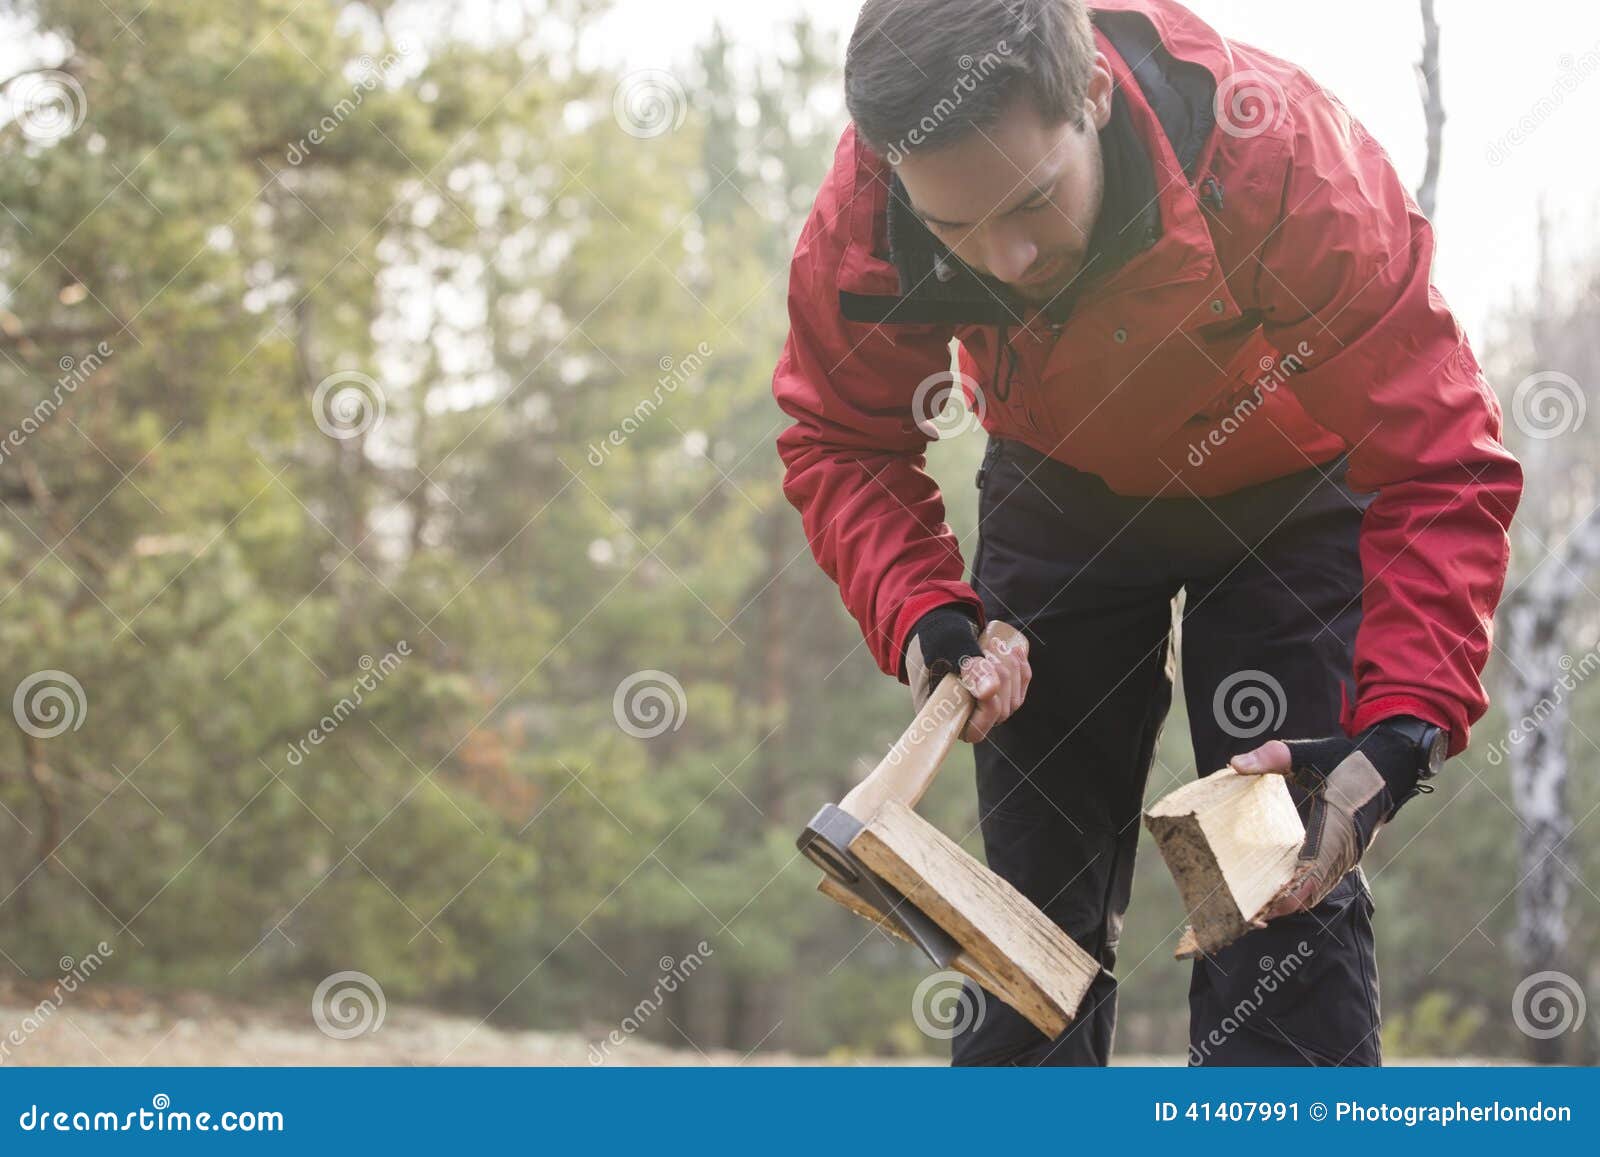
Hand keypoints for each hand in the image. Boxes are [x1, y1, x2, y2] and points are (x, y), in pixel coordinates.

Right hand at [903, 608, 1030, 743]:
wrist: (940, 632)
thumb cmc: (936, 642)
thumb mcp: (947, 650)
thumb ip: (966, 668)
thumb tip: (990, 692)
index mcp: (945, 718)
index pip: (976, 730)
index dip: (988, 705)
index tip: (986, 671)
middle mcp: (968, 720)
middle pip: (999, 712)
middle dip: (1000, 676)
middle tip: (988, 648)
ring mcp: (986, 710)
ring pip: (1013, 701)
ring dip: (1011, 669)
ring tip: (995, 644)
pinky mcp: (999, 696)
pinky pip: (1019, 689)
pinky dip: (1021, 669)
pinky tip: (1015, 651)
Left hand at [1229, 723, 1423, 917]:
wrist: (1388, 766)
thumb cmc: (1348, 760)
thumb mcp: (1310, 753)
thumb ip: (1273, 757)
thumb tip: (1235, 764)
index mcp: (1336, 828)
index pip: (1313, 874)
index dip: (1288, 894)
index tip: (1260, 903)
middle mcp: (1343, 850)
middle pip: (1310, 892)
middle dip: (1278, 904)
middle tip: (1242, 909)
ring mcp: (1345, 856)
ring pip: (1315, 891)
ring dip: (1287, 901)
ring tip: (1250, 905)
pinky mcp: (1342, 855)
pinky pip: (1320, 882)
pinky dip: (1298, 891)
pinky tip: (1272, 891)